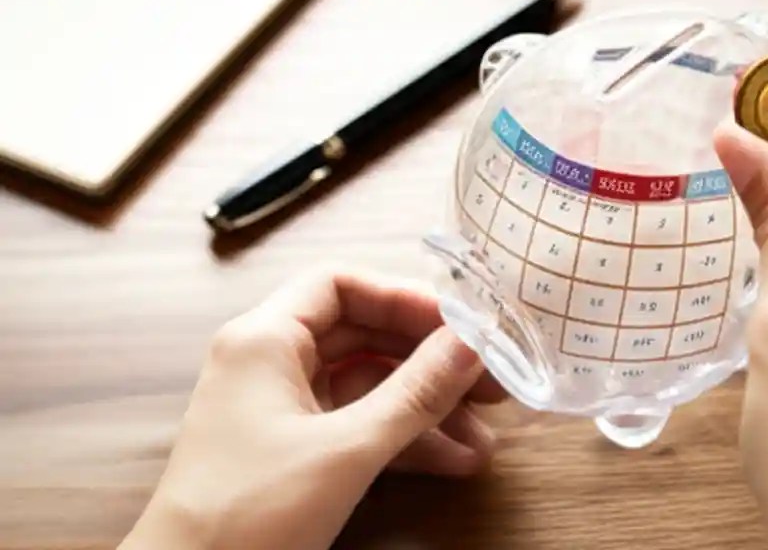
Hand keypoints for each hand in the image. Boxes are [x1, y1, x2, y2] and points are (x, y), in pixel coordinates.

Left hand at [119, 269, 505, 549]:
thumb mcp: (347, 449)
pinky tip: (451, 462)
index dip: (404, 298)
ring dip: (426, 410)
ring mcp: (278, 408)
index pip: (342, 284)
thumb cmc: (248, 513)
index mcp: (264, 340)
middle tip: (489, 381)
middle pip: (364, 334)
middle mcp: (269, 363)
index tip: (460, 325)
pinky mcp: (290, 451)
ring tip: (483, 440)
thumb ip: (415, 392)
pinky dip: (401, 440)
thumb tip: (471, 342)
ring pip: (367, 386)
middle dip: (430, 360)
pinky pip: (357, 426)